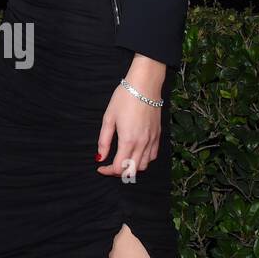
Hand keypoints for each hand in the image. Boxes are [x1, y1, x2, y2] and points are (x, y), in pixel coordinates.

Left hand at [96, 56, 165, 177]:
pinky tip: (136, 153)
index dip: (108, 171)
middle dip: (119, 172)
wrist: (145, 84)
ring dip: (132, 167)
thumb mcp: (109, 118)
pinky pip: (153, 156)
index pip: (119, 167)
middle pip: (131, 171)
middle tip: (110, 165)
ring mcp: (152, 140)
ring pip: (144, 165)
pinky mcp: (158, 135)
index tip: (100, 167)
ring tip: (122, 159)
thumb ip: (104, 141)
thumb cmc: (125, 98)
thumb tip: (100, 157)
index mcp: (128, 140)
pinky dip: (144, 160)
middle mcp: (142, 143)